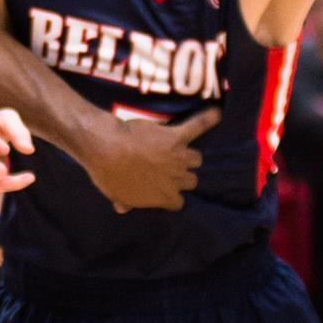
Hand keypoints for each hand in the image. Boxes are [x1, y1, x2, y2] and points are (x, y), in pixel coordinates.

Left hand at [81, 108, 219, 211]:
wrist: (107, 148)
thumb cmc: (108, 173)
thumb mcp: (115, 193)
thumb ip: (124, 201)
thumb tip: (122, 209)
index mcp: (164, 197)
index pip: (178, 202)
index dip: (170, 195)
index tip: (163, 190)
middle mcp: (176, 179)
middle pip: (190, 180)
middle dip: (181, 175)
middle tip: (167, 168)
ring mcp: (178, 157)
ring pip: (196, 158)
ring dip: (188, 156)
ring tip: (179, 149)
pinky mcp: (176, 136)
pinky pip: (197, 127)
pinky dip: (206, 120)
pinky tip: (215, 113)